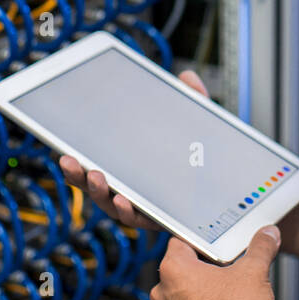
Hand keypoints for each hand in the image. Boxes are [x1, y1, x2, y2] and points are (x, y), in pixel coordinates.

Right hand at [56, 70, 210, 230]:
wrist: (234, 191)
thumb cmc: (205, 160)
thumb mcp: (198, 128)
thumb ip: (192, 103)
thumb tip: (187, 76)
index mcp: (132, 173)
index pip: (97, 169)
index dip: (78, 164)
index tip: (63, 150)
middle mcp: (134, 195)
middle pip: (98, 188)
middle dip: (80, 176)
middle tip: (69, 161)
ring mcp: (147, 210)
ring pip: (115, 207)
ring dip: (101, 192)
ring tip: (96, 177)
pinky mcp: (164, 222)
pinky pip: (143, 220)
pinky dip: (130, 211)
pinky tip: (125, 200)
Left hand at [151, 225, 281, 299]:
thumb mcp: (255, 275)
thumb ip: (260, 249)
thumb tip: (267, 236)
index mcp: (174, 269)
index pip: (183, 241)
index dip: (205, 242)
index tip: (220, 247)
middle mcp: (163, 293)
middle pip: (184, 268)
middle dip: (206, 269)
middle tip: (229, 272)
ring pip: (184, 293)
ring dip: (202, 292)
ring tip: (228, 296)